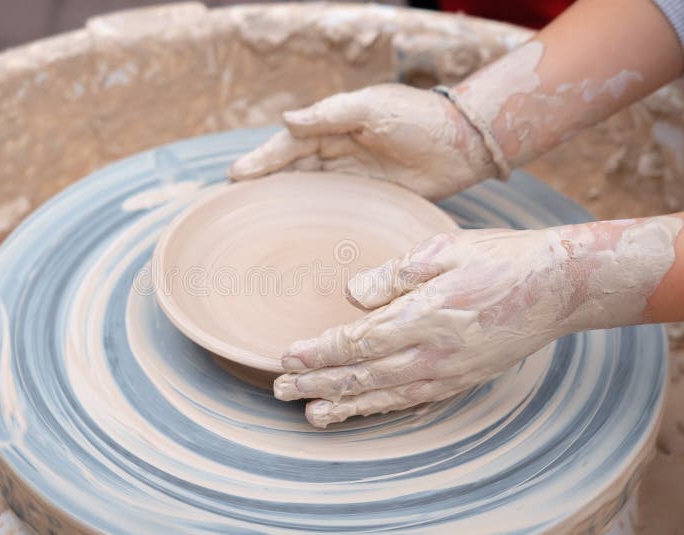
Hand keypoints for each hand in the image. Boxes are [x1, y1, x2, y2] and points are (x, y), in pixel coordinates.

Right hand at [228, 84, 497, 200]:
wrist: (461, 146)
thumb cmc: (417, 118)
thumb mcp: (372, 108)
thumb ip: (330, 114)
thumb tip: (286, 119)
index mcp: (333, 127)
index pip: (289, 145)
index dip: (262, 160)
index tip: (236, 176)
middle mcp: (336, 153)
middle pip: (291, 171)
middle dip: (263, 185)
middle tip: (234, 205)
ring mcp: (349, 179)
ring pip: (306, 192)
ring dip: (281, 204)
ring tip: (253, 223)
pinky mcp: (365, 201)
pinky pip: (331, 211)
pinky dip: (310, 220)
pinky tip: (294, 234)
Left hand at [274, 218, 680, 426]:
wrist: (556, 287)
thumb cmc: (499, 260)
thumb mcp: (444, 251)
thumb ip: (394, 274)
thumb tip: (352, 293)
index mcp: (423, 317)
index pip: (357, 342)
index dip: (318, 353)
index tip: (286, 357)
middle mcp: (432, 354)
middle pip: (362, 375)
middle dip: (318, 383)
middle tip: (280, 389)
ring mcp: (448, 372)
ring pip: (384, 395)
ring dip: (343, 404)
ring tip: (310, 413)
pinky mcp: (461, 379)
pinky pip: (412, 400)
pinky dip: (381, 408)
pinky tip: (361, 410)